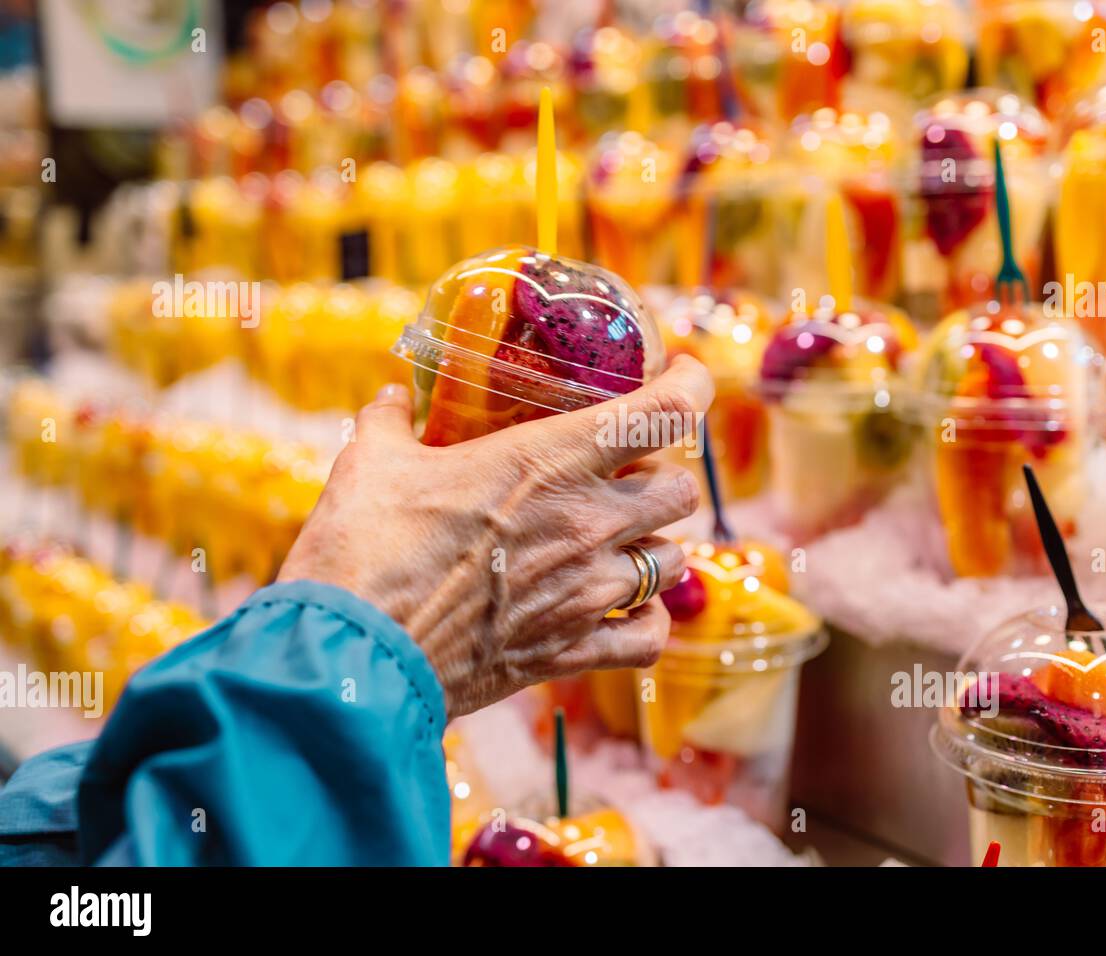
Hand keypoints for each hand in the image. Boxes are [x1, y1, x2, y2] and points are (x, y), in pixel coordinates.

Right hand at [278, 356, 714, 718]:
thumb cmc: (363, 550)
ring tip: (621, 541)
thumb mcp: (370, 464)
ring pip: (675, 560)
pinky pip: (650, 637)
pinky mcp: (572, 652)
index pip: (664, 413)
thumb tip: (387, 399)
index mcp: (550, 461)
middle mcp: (588, 524)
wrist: (354, 656)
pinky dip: (646, 621)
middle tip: (626, 474)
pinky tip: (624, 611)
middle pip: (681, 489)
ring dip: (656, 544)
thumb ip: (389, 423)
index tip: (684, 373)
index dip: (691, 384)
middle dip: (663, 474)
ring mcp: (588, 593)